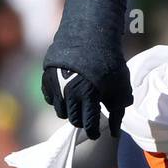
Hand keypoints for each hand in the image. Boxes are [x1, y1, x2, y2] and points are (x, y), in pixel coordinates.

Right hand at [42, 0, 132, 138]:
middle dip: (82, 121)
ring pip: (60, 110)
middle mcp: (69, 93)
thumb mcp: (120, 87)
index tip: (96, 134)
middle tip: (89, 116)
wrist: (89, 34)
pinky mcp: (47, 77)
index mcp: (88, 97)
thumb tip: (114, 133)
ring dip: (70, 111)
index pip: (88, 125)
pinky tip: (68, 93)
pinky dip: (58, 99)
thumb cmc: (109, 62)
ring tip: (79, 103)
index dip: (93, 132)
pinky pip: (50, 98)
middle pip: (73, 119)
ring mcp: (55, 85)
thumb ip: (118, 111)